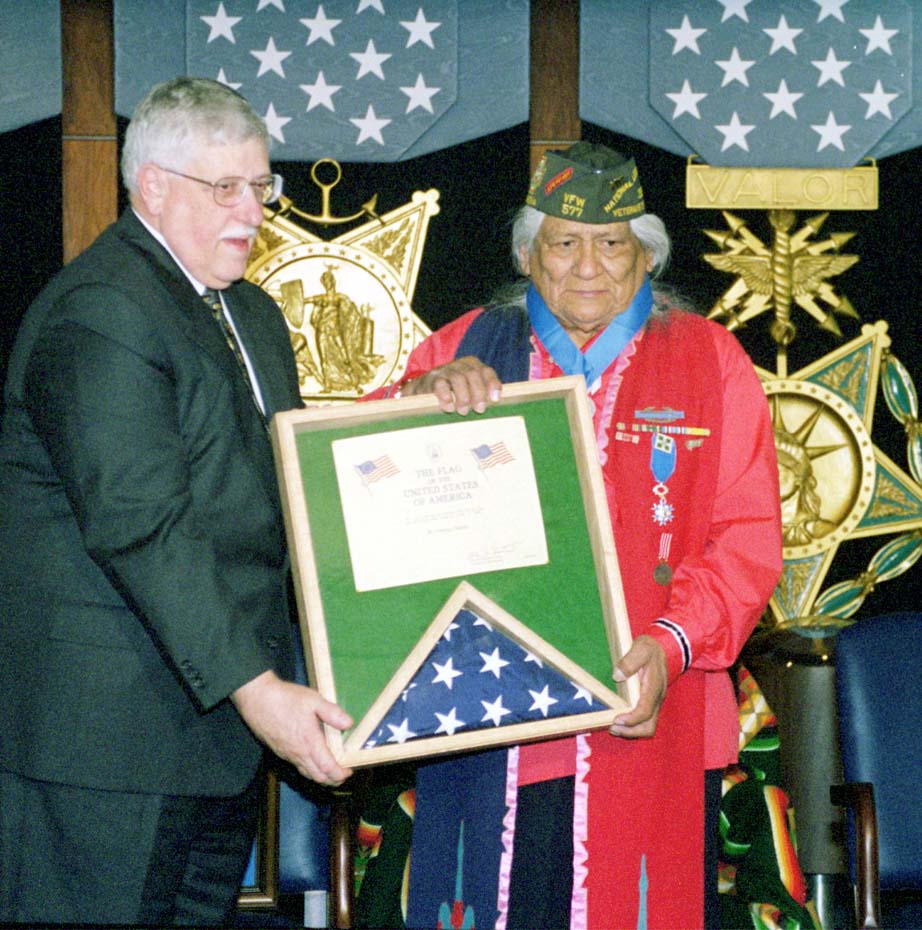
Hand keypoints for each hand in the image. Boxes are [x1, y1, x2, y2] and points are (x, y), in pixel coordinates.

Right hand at [232, 670, 352, 785]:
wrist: (257, 699)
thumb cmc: (286, 699)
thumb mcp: (313, 700)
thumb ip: (332, 713)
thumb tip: (349, 724)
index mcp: (309, 743)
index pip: (327, 768)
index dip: (340, 775)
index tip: (349, 772)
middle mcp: (298, 753)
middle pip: (317, 777)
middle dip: (332, 780)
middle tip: (342, 775)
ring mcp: (287, 754)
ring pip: (306, 773)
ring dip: (320, 776)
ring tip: (330, 771)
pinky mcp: (278, 750)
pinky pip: (297, 766)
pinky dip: (308, 769)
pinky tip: (311, 759)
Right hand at [401, 356, 501, 413]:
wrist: (423, 391)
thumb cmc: (452, 393)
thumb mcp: (469, 391)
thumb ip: (482, 393)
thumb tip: (496, 402)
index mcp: (472, 365)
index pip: (486, 371)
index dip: (492, 384)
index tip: (495, 400)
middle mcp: (459, 365)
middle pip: (472, 374)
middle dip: (478, 393)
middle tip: (479, 410)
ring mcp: (444, 370)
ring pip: (458, 378)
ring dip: (463, 397)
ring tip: (463, 411)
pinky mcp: (431, 379)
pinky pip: (440, 385)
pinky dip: (446, 397)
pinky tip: (449, 408)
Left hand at [609, 635, 667, 738]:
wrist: (662, 649)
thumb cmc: (650, 649)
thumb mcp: (641, 648)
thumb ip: (630, 661)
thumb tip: (617, 676)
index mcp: (654, 688)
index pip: (645, 711)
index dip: (631, 719)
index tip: (616, 720)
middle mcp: (656, 699)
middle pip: (649, 727)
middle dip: (631, 732)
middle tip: (612, 728)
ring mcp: (654, 703)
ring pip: (647, 727)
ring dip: (631, 731)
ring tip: (613, 728)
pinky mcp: (650, 703)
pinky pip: (644, 721)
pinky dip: (632, 726)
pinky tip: (618, 721)